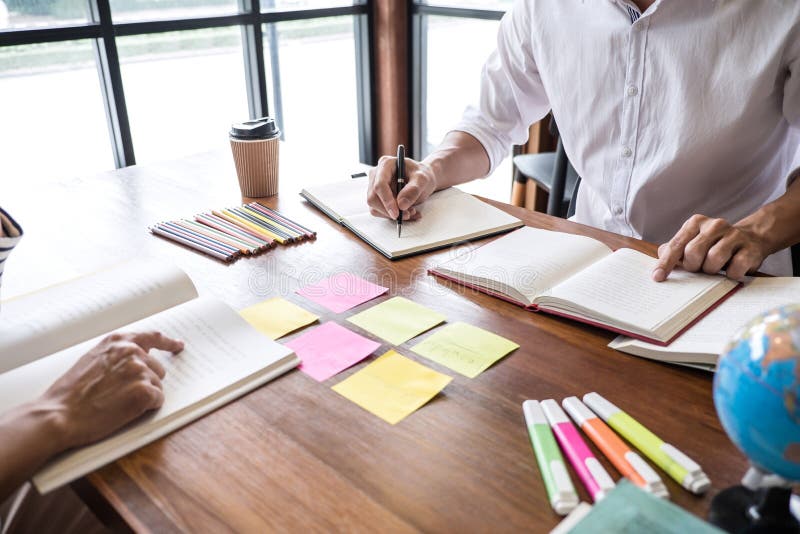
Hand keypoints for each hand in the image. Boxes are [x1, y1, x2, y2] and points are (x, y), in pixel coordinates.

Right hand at [39, 331, 183, 449]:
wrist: (60, 414)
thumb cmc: (71, 393)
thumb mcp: (92, 360)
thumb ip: (116, 355)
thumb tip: (136, 359)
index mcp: (118, 341)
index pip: (152, 337)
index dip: (168, 343)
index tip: (179, 345)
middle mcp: (132, 352)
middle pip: (157, 368)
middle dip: (145, 382)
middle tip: (121, 395)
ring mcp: (140, 371)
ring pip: (157, 385)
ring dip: (143, 396)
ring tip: (117, 402)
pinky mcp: (145, 391)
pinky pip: (157, 400)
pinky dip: (146, 407)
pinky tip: (125, 410)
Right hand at [367, 155, 437, 219]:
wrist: (421, 181)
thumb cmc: (421, 176)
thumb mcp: (422, 180)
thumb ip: (413, 190)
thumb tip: (401, 204)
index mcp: (386, 164)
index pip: (380, 184)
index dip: (387, 200)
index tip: (396, 213)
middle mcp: (377, 174)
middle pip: (373, 197)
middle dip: (389, 210)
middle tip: (407, 214)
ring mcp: (374, 186)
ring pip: (374, 207)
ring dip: (391, 215)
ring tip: (410, 212)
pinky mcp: (377, 197)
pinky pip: (379, 211)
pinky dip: (392, 216)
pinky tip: (406, 212)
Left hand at [652, 214, 767, 281]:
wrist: (753, 238)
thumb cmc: (714, 245)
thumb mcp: (692, 242)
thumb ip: (675, 249)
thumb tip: (661, 256)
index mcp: (696, 223)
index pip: (676, 244)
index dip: (666, 263)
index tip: (657, 277)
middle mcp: (715, 225)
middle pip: (693, 252)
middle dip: (693, 265)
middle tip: (698, 268)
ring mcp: (735, 236)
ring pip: (714, 259)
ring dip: (711, 270)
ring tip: (715, 267)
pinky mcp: (751, 249)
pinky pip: (734, 269)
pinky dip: (730, 275)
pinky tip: (731, 270)